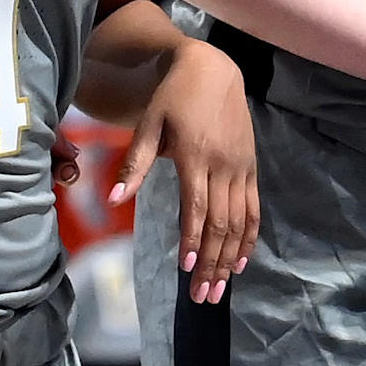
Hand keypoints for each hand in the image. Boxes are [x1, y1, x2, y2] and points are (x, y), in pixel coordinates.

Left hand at [121, 40, 260, 301]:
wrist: (213, 68)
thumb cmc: (173, 96)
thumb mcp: (149, 123)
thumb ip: (135, 164)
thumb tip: (113, 200)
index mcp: (195, 155)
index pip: (196, 207)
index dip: (194, 239)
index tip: (187, 269)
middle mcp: (223, 165)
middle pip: (220, 223)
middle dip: (212, 263)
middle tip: (203, 296)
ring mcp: (241, 168)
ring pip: (239, 222)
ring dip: (229, 258)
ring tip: (220, 289)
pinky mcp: (251, 168)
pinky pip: (253, 209)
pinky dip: (249, 238)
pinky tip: (241, 261)